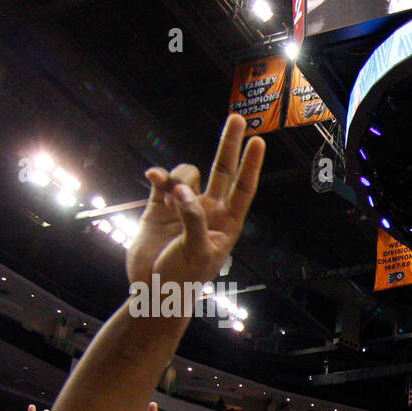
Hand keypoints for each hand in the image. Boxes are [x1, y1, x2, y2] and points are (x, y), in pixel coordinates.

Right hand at [127, 113, 264, 288]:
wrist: (153, 291)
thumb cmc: (183, 278)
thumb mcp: (196, 252)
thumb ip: (193, 219)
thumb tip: (182, 190)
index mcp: (227, 223)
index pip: (243, 188)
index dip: (251, 165)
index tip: (258, 141)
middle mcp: (208, 211)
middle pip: (222, 171)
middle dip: (228, 145)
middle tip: (237, 119)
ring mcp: (183, 207)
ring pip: (187, 175)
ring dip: (180, 177)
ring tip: (169, 195)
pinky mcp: (159, 207)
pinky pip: (162, 181)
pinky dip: (158, 176)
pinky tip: (153, 178)